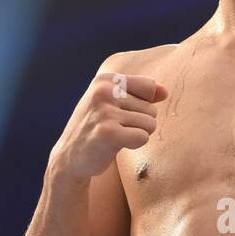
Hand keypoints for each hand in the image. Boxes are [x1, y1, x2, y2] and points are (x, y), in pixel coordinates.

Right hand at [50, 72, 167, 180]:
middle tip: (115, 128)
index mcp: (105, 79)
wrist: (69, 157)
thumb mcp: (113, 103)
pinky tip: (115, 145)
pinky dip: (134, 145)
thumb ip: (141, 94)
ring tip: (115, 136)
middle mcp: (104, 91)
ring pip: (150, 124)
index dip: (143, 104)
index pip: (149, 86)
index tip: (122, 112)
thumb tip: (165, 91)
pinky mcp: (108, 133)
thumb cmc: (96, 127)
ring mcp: (105, 112)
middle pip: (151, 108)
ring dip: (137, 134)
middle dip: (138, 123)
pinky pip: (143, 137)